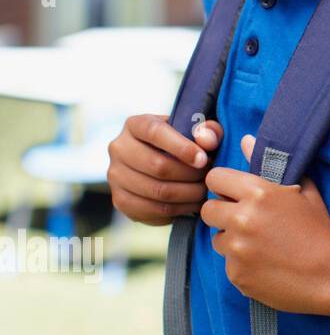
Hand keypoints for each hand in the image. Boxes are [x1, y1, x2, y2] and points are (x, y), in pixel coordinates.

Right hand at [108, 114, 222, 224]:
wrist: (164, 163)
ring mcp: (115, 175)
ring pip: (157, 191)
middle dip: (191, 174)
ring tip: (205, 191)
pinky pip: (152, 210)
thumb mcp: (198, 131)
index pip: (155, 132)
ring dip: (188, 194)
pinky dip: (178, 209)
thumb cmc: (185, 143)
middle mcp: (119, 148)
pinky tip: (193, 204)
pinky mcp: (119, 200)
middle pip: (157, 166)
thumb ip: (209, 131)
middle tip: (210, 178)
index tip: (203, 159)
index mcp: (135, 125)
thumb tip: (207, 140)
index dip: (182, 147)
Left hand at [201, 135, 329, 315]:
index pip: (215, 179)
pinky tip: (266, 263)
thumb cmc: (320, 229)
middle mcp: (242, 219)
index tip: (235, 193)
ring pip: (217, 238)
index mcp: (259, 193)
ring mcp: (237, 249)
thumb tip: (245, 140)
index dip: (224, 185)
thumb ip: (270, 164)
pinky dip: (242, 263)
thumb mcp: (303, 191)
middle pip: (207, 210)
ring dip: (232, 239)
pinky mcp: (236, 274)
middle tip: (245, 220)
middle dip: (223, 213)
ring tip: (260, 244)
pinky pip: (228, 263)